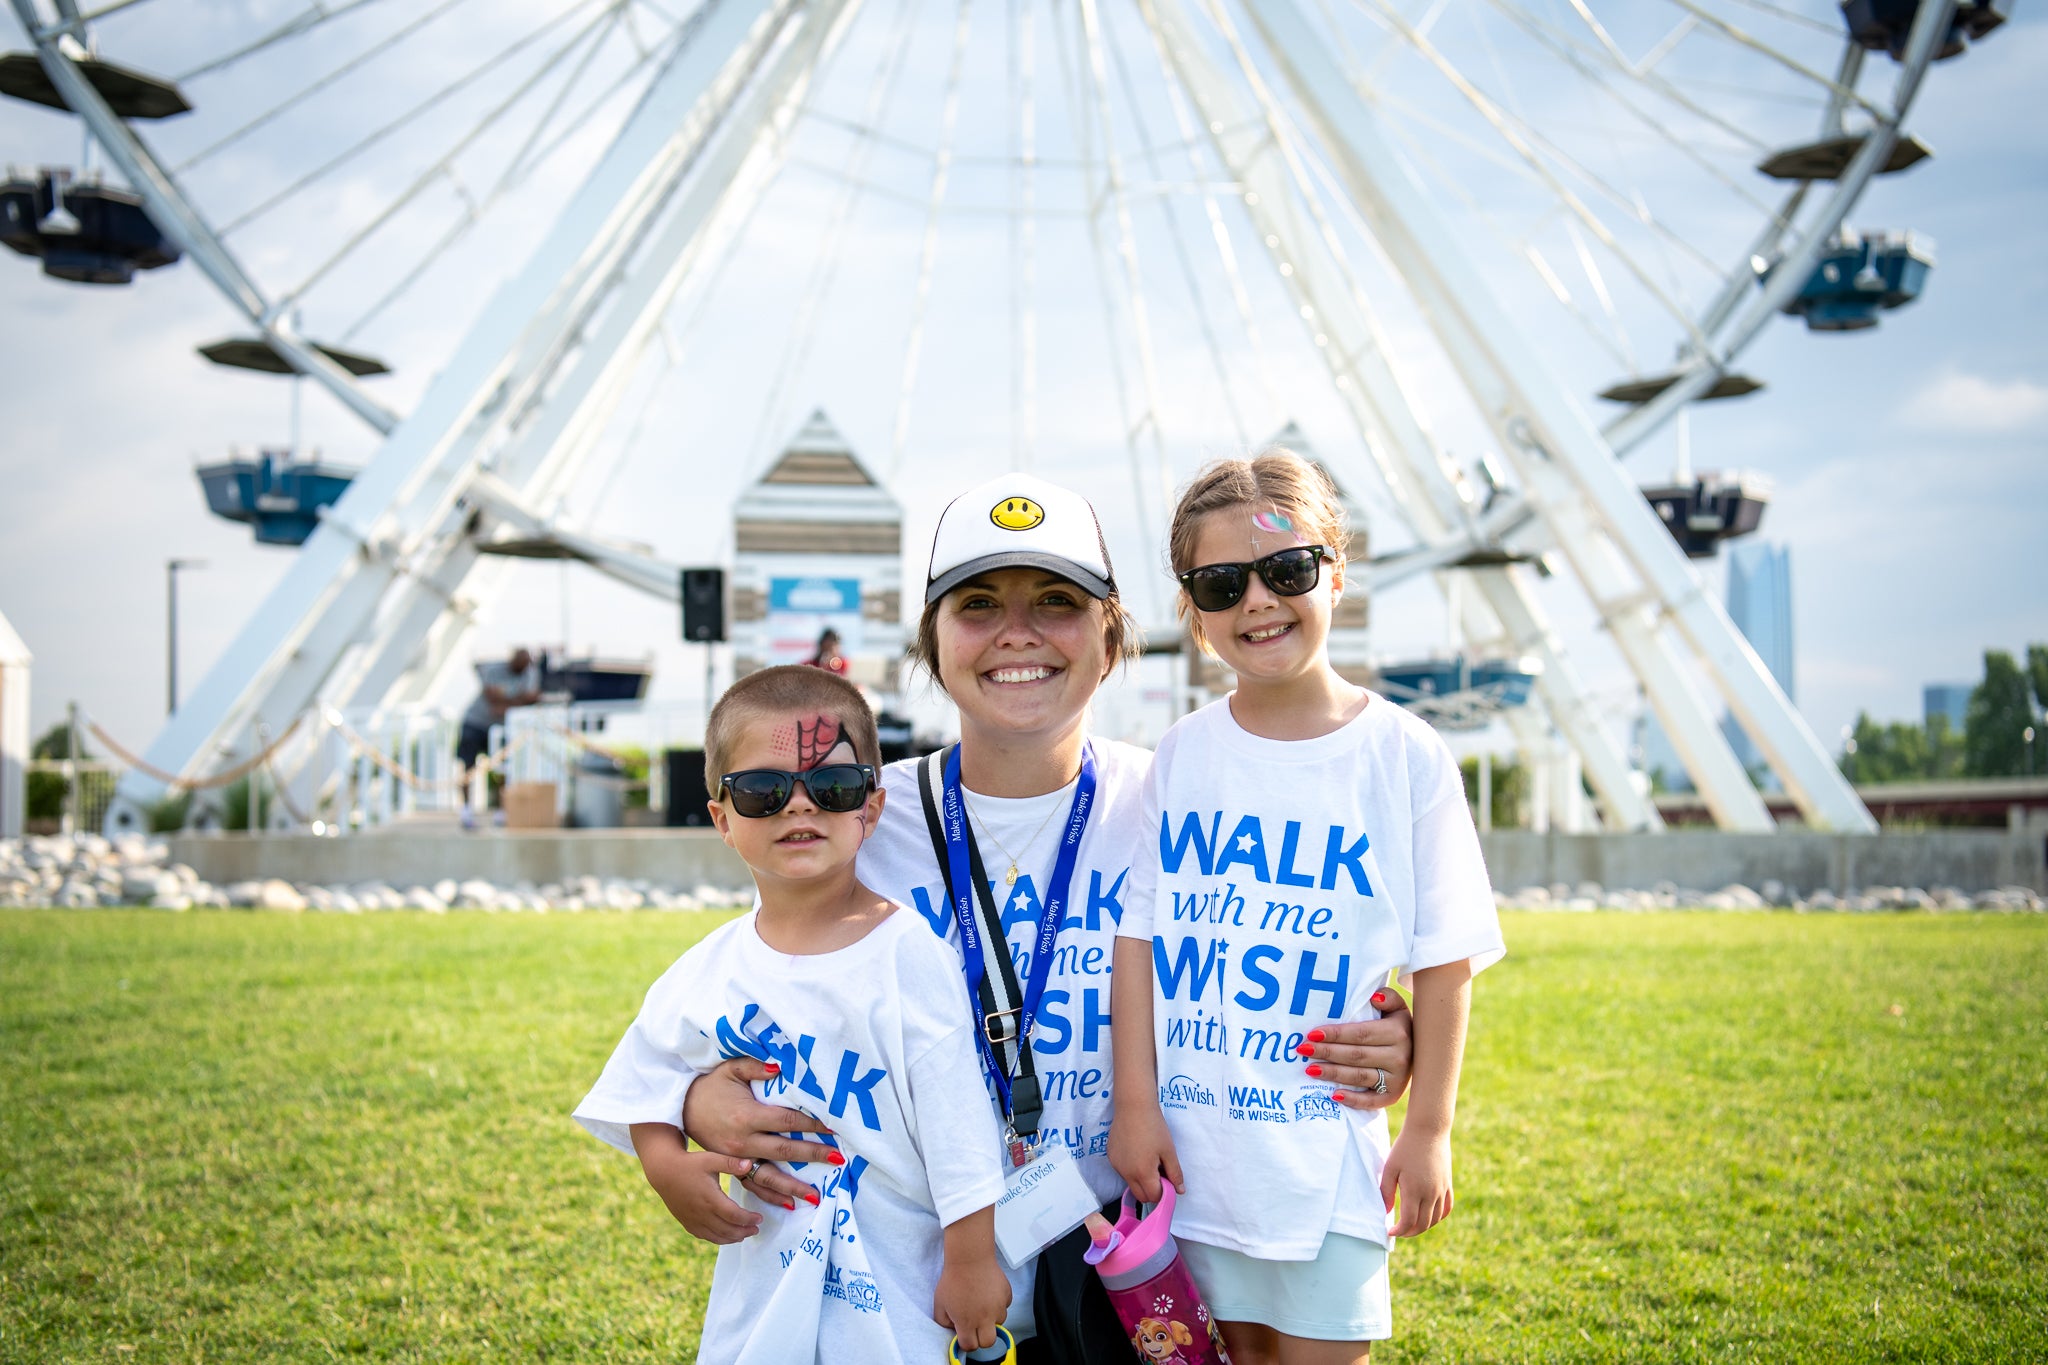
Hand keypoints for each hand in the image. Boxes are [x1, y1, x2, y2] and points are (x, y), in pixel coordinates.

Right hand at [632, 1123, 798, 1243]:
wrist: (664, 1171)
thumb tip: (750, 1164)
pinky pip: (705, 1236)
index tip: (759, 1218)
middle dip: (744, 1231)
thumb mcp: (711, 1159)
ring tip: (745, 1234)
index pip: (734, 1215)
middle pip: (727, 1230)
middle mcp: (702, 1213)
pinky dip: (718, 1239)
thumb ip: (731, 1163)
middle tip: (756, 1228)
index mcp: (710, 1198)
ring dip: (733, 1238)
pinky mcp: (687, 1222)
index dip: (748, 1219)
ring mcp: (693, 1220)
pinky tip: (726, 1236)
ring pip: (717, 1236)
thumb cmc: (689, 1163)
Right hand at [681, 1056, 839, 1207]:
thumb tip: (779, 1067)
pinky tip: (788, 1204)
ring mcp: (736, 1159)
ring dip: (794, 1187)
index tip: (833, 1128)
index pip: (786, 1121)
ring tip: (817, 1196)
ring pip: (770, 1176)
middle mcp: (742, 1142)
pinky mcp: (732, 1168)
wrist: (681, 1109)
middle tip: (838, 1159)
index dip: (811, 1125)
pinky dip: (771, 1196)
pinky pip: (753, 1186)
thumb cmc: (711, 1086)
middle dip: (812, 1155)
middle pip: (784, 1151)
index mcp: (746, 1116)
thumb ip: (755, 1067)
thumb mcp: (730, 1070)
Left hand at [932, 1209, 1009, 1350]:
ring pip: (999, 1322)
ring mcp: (998, 1307)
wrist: (969, 1257)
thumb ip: (943, 1322)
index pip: (970, 1345)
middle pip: (989, 1342)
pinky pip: (1004, 1306)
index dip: (966, 1341)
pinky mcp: (1007, 1295)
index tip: (964, 1334)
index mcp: (967, 1322)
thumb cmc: (953, 1278)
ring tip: (981, 1304)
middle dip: (982, 1337)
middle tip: (975, 1326)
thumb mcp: (939, 1303)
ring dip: (991, 1318)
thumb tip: (954, 1328)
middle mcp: (985, 1318)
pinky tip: (988, 1293)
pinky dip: (998, 1304)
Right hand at [1108, 1099, 1183, 1202]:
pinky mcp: (1111, 1157)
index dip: (1164, 1192)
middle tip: (1160, 1172)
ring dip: (1141, 1180)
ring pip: (1131, 1183)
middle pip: (1140, 1196)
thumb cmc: (1154, 1127)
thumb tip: (1179, 1191)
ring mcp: (1117, 1166)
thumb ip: (1175, 1173)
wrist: (1133, 1107)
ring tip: (1148, 1159)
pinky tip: (1137, 1151)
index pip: (1154, 1197)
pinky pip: (1123, 1171)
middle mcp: (1126, 1174)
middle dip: (1152, 1190)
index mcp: (1143, 1173)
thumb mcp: (1169, 1151)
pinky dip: (1131, 1169)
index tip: (1169, 1181)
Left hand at [1297, 985, 1413, 1110]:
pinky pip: (1371, 1101)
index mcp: (1398, 1032)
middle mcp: (1399, 1057)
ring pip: (1359, 1076)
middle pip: (1356, 1055)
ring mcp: (1397, 1079)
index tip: (1312, 1034)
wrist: (1422, 1056)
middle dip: (1327, 1052)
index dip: (1335, 1034)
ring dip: (1333, 1074)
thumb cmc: (1400, 1028)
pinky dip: (1353, 1099)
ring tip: (1309, 1069)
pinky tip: (1334, 1095)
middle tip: (1303, 1050)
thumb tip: (1374, 997)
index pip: (1360, 1034)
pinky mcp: (1393, 1096)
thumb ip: (1389, 997)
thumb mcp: (1398, 1009)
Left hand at [1380, 1127, 1452, 1237]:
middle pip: (1423, 1224)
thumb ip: (1386, 1192)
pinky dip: (1438, 1217)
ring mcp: (1442, 1189)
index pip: (1409, 1222)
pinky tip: (1430, 1217)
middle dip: (1409, 1232)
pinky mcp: (1448, 1184)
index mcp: (1415, 1191)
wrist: (1429, 1129)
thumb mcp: (1390, 1167)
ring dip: (1423, 1226)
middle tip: (1399, 1231)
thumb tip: (1386, 1212)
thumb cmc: (1405, 1147)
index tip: (1390, 1231)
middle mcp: (1431, 1194)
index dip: (1399, 1231)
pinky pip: (1447, 1208)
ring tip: (1411, 1225)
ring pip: (1435, 1219)